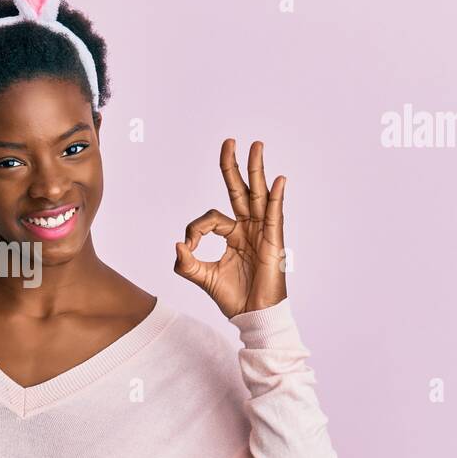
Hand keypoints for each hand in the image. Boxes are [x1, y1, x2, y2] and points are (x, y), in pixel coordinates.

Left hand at [174, 139, 288, 318]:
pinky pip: (275, 215)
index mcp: (232, 234)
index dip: (195, 228)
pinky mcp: (273, 242)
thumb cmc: (233, 297)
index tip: (187, 245)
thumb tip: (177, 244)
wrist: (252, 316)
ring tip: (256, 146)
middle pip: (240, 191)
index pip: (210, 217)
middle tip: (230, 141)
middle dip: (233, 166)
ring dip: (257, 170)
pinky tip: (278, 181)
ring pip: (258, 195)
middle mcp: (248, 228)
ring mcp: (262, 232)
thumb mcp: (202, 278)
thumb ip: (187, 263)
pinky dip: (276, 198)